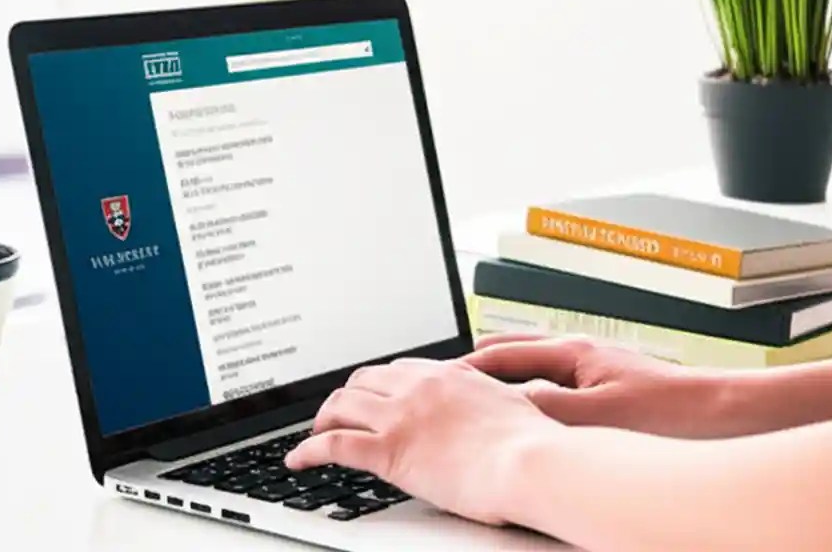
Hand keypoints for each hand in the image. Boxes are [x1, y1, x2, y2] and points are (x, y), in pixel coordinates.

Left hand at [285, 358, 560, 524]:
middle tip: (339, 415)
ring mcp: (401, 416)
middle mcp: (418, 387)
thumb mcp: (508, 406)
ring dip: (322, 419)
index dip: (379, 385)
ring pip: (340, 405)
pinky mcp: (389, 450)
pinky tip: (299, 460)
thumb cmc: (533, 443)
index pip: (398, 370)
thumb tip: (487, 412)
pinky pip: (333, 445)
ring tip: (315, 434)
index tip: (374, 397)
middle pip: (363, 380)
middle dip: (346, 397)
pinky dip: (307, 450)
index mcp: (447, 375)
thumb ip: (485, 402)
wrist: (533, 461)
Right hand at [464, 334, 726, 438]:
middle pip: (511, 350)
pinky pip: (550, 377)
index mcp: (572, 351)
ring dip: (501, 374)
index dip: (464, 367)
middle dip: (475, 363)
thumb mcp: (599, 414)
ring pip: (531, 363)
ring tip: (475, 390)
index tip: (436, 378)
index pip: (501, 354)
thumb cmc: (668, 411)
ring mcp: (592, 364)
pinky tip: (526, 406)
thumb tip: (506, 402)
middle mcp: (579, 351)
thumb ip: (549, 406)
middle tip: (444, 379)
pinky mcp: (605, 382)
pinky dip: (526, 386)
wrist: (717, 411)